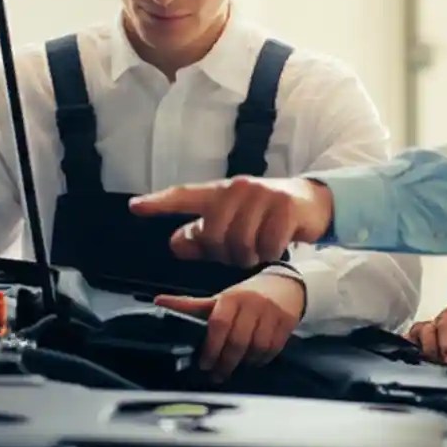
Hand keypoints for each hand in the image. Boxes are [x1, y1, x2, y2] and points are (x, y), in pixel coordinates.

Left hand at [129, 176, 333, 267]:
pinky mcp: (285, 207)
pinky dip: (271, 254)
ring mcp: (263, 195)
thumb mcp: (233, 223)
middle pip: (214, 236)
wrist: (311, 202)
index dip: (159, 203)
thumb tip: (175, 245)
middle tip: (240, 254)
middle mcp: (238, 188)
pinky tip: (277, 246)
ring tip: (259, 250)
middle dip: (225, 254)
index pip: (185, 196)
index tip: (135, 207)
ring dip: (250, 257)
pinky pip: (267, 246)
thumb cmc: (264, 216)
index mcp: (220, 192)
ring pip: (241, 244)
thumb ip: (203, 237)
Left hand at [154, 272, 305, 381]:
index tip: (204, 364)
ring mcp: (272, 313)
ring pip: (256, 347)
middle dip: (224, 362)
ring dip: (243, 363)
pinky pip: (272, 349)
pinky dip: (261, 360)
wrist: (284, 285)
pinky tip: (252, 362)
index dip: (211, 347)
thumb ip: (191, 305)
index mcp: (232, 297)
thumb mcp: (220, 299)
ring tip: (233, 368)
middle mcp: (253, 303)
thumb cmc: (245, 296)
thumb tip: (158, 301)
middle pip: (237, 340)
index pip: (219, 324)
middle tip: (215, 375)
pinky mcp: (287, 323)